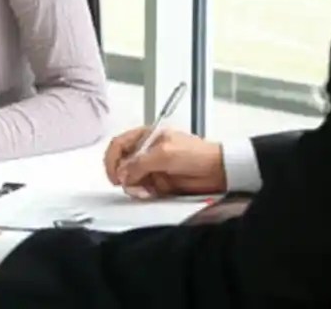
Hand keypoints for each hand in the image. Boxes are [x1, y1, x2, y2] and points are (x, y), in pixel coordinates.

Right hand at [103, 126, 224, 198]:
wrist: (218, 171)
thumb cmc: (196, 154)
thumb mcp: (164, 154)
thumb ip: (139, 163)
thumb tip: (122, 173)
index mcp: (145, 136)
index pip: (118, 145)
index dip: (112, 160)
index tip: (115, 175)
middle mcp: (146, 152)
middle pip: (122, 164)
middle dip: (123, 176)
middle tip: (129, 185)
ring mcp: (152, 168)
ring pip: (131, 179)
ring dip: (134, 186)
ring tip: (145, 191)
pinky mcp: (159, 183)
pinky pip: (143, 190)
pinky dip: (143, 193)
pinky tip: (151, 193)